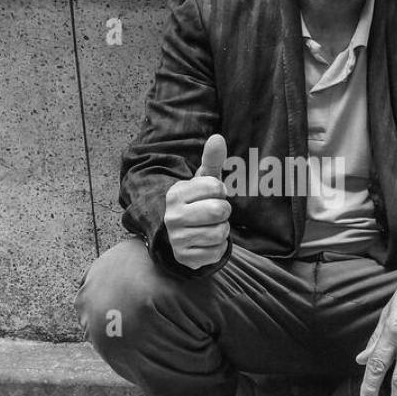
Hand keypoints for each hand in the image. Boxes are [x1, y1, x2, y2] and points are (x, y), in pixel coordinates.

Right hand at [163, 134, 230, 269]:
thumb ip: (212, 160)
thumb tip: (218, 137)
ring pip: (220, 233)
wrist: (176, 234)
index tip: (212, 195)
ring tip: (210, 226)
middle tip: (215, 212)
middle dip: (224, 211)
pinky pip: (216, 252)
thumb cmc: (196, 202)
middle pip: (219, 211)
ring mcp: (177, 239)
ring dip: (222, 230)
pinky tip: (207, 242)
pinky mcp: (185, 258)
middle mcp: (173, 217)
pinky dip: (218, 247)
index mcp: (176, 194)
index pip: (216, 187)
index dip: (221, 191)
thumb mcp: (202, 180)